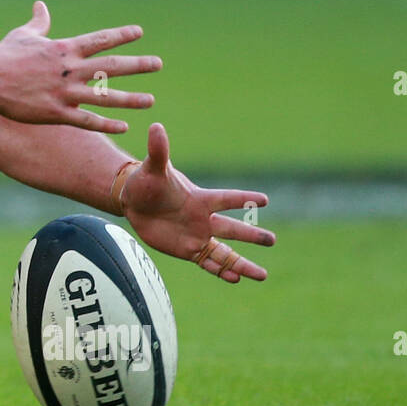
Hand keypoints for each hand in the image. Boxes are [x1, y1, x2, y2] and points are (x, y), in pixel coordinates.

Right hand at [0, 0, 160, 132]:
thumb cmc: (3, 56)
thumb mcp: (23, 35)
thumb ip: (38, 22)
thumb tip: (41, 5)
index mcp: (64, 48)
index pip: (100, 39)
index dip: (121, 35)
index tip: (139, 32)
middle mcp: (70, 69)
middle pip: (111, 66)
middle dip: (138, 64)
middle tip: (157, 64)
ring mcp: (65, 92)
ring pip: (106, 96)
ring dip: (131, 98)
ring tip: (151, 101)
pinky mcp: (57, 113)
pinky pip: (88, 121)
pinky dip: (107, 124)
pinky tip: (124, 126)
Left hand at [122, 123, 275, 281]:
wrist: (135, 202)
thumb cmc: (147, 182)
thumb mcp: (153, 168)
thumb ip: (159, 151)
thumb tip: (156, 126)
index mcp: (200, 199)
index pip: (225, 199)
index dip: (242, 198)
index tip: (263, 199)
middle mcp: (204, 219)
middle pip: (232, 229)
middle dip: (251, 235)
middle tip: (272, 241)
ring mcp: (198, 236)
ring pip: (226, 253)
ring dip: (243, 264)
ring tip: (263, 276)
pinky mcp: (188, 250)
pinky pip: (208, 263)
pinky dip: (221, 271)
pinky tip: (235, 279)